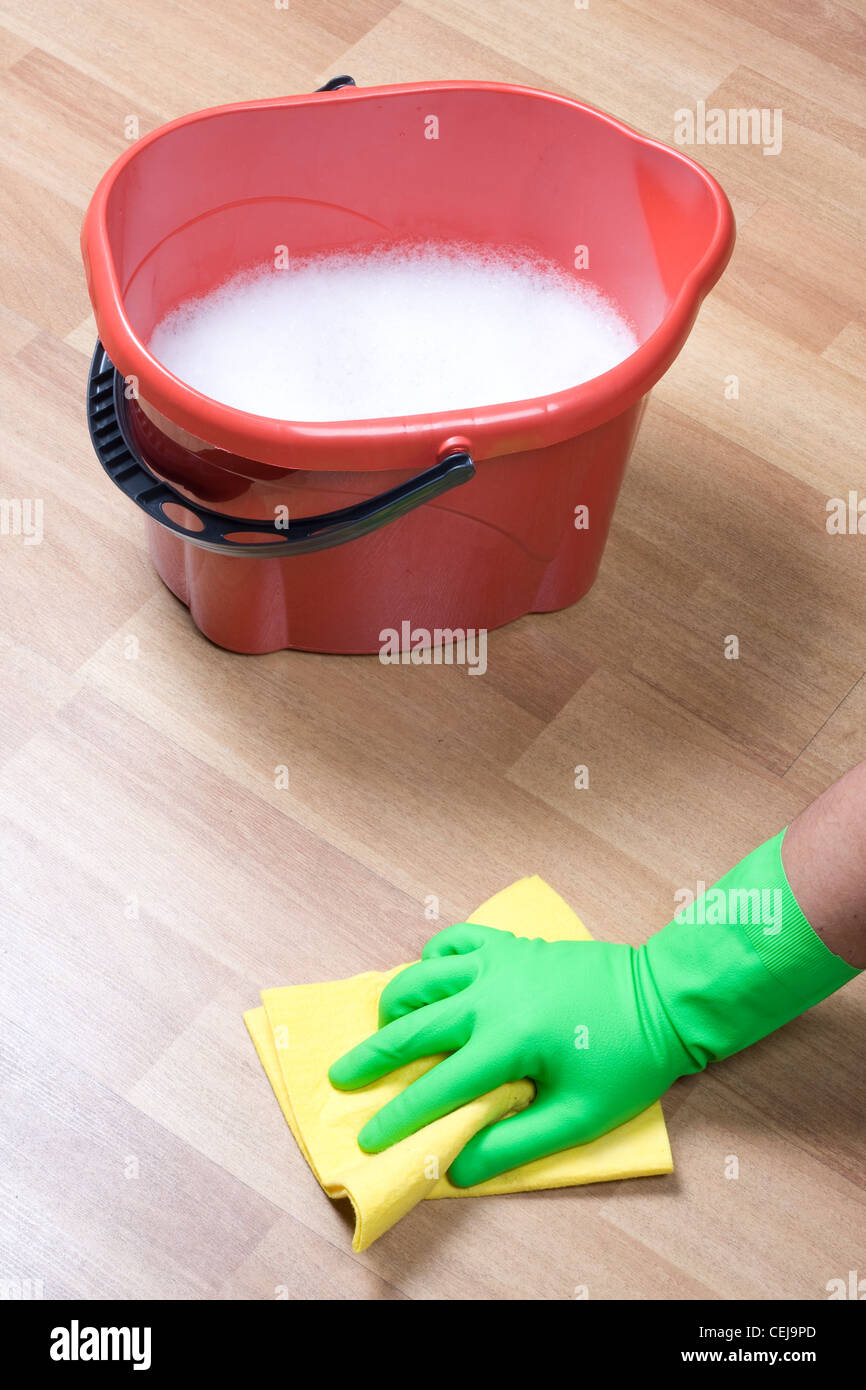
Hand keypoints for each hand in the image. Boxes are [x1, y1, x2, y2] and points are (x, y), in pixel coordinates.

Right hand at [328, 922, 692, 1186]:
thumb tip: (458, 1164)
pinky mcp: (511, 945)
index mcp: (507, 1042)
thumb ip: (514, 1143)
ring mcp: (499, 963)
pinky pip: (456, 940)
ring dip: (396, 1004)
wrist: (662, 996)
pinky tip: (431, 977)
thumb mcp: (577, 1118)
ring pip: (422, 975)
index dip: (399, 1117)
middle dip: (371, 1057)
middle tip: (339, 1078)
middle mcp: (491, 996)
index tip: (367, 1138)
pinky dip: (433, 957)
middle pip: (412, 1027)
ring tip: (384, 1029)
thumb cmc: (625, 1062)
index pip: (437, 1088)